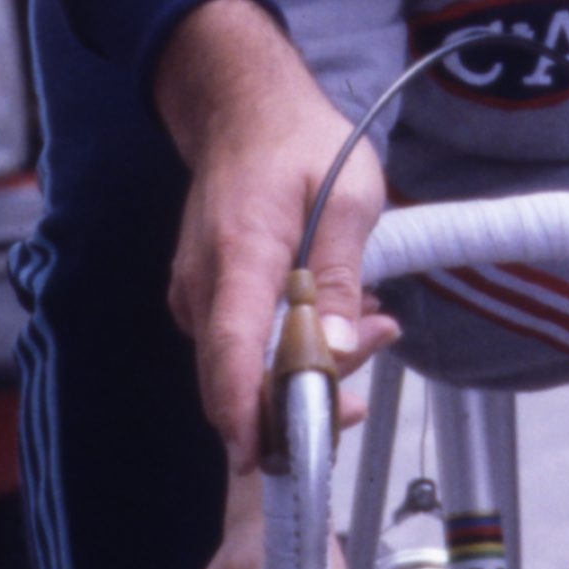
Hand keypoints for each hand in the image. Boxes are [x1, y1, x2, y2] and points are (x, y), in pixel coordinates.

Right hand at [154, 0, 397, 473]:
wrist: (243, 109)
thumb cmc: (300, 144)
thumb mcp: (347, 196)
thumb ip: (340, 276)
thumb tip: (337, 349)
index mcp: (239, 254)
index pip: (232, 351)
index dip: (248, 412)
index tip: (268, 459)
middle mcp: (203, 284)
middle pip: (240, 378)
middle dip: (307, 394)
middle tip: (373, 350)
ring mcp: (196, 294)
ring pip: (244, 368)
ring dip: (307, 365)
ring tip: (370, 317)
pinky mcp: (203, 300)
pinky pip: (242, 346)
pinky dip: (288, 346)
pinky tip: (333, 313)